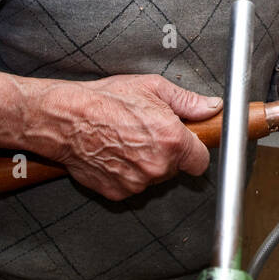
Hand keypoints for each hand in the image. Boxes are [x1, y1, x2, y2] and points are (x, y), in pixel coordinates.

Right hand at [39, 74, 222, 200]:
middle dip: (168, 153)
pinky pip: (132, 186)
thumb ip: (188, 101)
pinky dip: (127, 173)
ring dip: (147, 164)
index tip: (187, 143)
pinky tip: (115, 153)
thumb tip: (211, 107)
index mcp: (172, 140)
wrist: (67, 119)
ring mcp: (137, 183)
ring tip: (127, 140)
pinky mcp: (118, 192)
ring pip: (154, 178)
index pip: (201, 161)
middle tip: (148, 132)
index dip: (194, 150)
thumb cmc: (106, 99)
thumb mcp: (152, 88)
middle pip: (176, 169)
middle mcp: (157, 166)